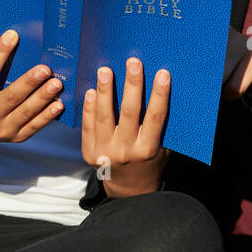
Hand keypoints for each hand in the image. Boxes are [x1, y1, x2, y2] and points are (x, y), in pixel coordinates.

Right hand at [0, 29, 64, 160]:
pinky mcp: (16, 137)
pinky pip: (34, 126)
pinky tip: (59, 104)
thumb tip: (14, 40)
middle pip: (12, 96)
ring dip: (43, 97)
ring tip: (57, 84)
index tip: (12, 35)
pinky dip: (47, 116)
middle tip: (45, 69)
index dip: (0, 53)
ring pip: (26, 112)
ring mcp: (2, 128)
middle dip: (30, 82)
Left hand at [81, 58, 169, 196]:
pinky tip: (91, 90)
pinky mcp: (89, 152)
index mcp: (147, 150)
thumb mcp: (162, 148)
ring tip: (105, 70)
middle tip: (133, 62)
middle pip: (129, 113)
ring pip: (104, 117)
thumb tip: (163, 90)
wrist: (129, 188)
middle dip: (132, 85)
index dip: (159, 95)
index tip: (163, 73)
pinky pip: (88, 126)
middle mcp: (126, 151)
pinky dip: (89, 107)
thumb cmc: (150, 161)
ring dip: (105, 91)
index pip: (155, 118)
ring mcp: (105, 152)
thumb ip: (160, 125)